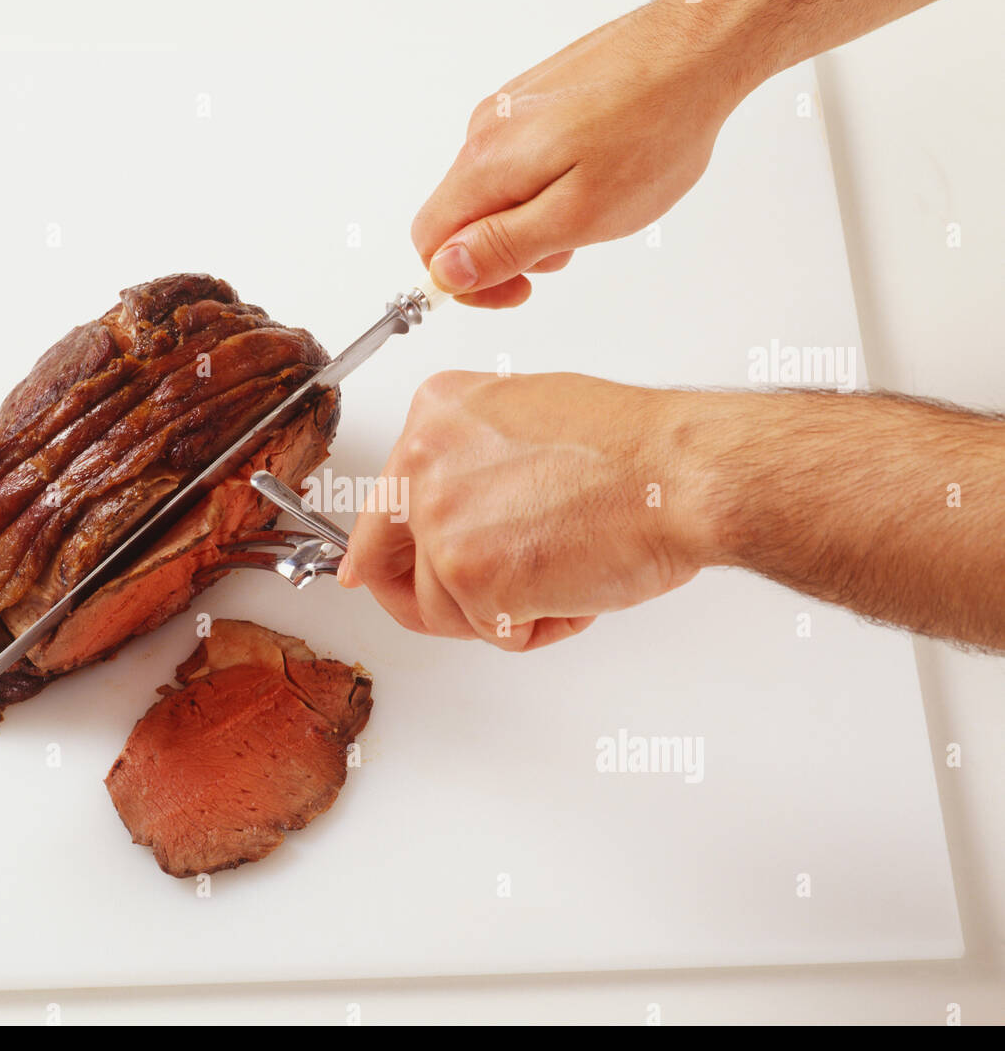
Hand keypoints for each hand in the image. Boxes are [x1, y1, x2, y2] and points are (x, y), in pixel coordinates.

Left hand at [337, 371, 705, 650]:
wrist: (680, 474)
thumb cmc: (631, 452)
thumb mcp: (525, 420)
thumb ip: (467, 465)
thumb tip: (432, 517)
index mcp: (433, 417)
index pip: (380, 504)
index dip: (384, 553)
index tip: (370, 574)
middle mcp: (422, 464)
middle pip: (381, 562)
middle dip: (415, 599)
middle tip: (457, 609)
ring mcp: (441, 522)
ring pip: (439, 609)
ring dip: (500, 613)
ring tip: (561, 576)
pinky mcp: (471, 577)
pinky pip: (491, 633)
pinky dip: (538, 628)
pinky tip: (575, 590)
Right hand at [412, 0, 744, 308]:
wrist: (696, 49)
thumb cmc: (652, 131)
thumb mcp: (578, 215)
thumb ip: (505, 246)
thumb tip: (446, 272)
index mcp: (486, 165)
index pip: (430, 241)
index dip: (464, 281)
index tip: (517, 289)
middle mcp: (484, 132)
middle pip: (460, 217)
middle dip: (505, 250)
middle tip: (568, 250)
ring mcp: (507, 111)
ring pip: (493, 192)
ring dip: (531, 219)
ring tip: (593, 209)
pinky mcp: (534, 99)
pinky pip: (518, 162)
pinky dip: (546, 186)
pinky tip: (595, 177)